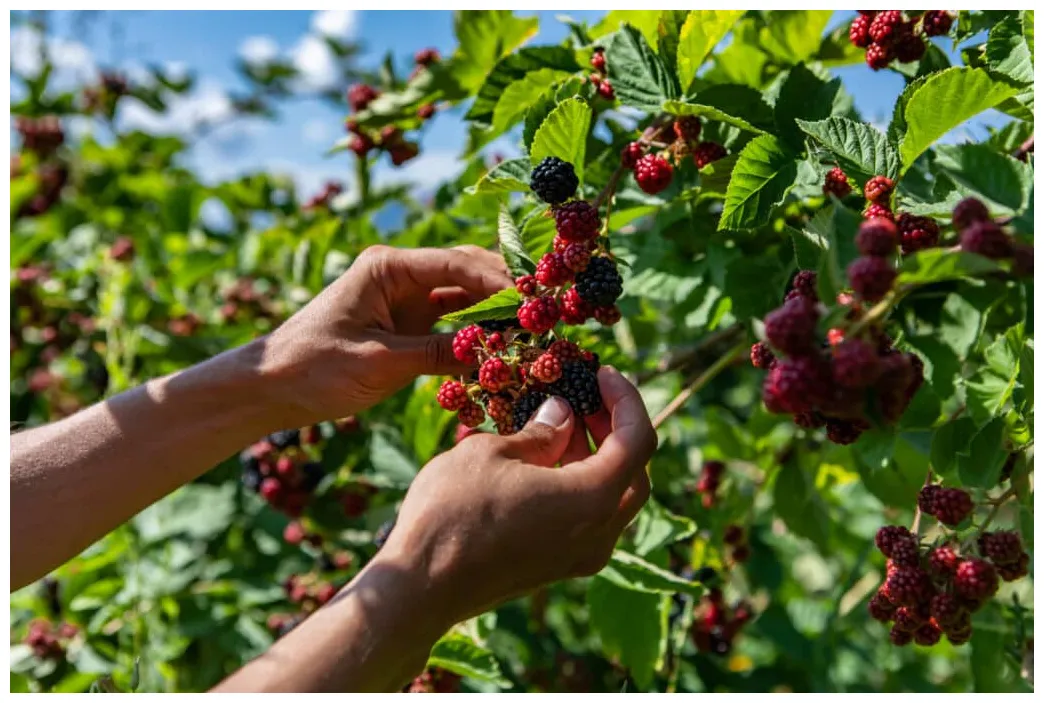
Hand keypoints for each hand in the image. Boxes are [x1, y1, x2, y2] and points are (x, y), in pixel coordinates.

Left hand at [256, 244, 512, 426]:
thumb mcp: (379, 362)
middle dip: (505, 293)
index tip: (532, 304)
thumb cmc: (314, 366)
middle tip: (542, 316)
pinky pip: (451, 326)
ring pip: (464, 300)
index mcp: (389, 268)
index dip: (499, 283)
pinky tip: (501, 350)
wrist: (271, 388)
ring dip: (494, 316)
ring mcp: (405, 301)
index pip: (457, 265)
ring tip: (530, 334)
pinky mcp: (406, 328)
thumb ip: (438, 354)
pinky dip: (475, 337)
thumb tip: (494, 354)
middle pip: (467, 274)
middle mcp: (401, 276)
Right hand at [377, 366, 656, 626]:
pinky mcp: (557, 568)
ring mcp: (580, 557)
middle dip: (615, 429)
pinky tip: (544, 461)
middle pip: (633, 473)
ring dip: (596, 457)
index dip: (626, 399)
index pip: (638, 441)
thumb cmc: (453, 512)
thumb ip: (539, 432)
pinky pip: (587, 519)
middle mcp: (599, 534)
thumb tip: (561, 414)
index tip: (602, 372)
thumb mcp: (491, 453)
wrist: (420, 588)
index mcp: (593, 500)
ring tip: (560, 421)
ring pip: (611, 499)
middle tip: (586, 396)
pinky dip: (579, 484)